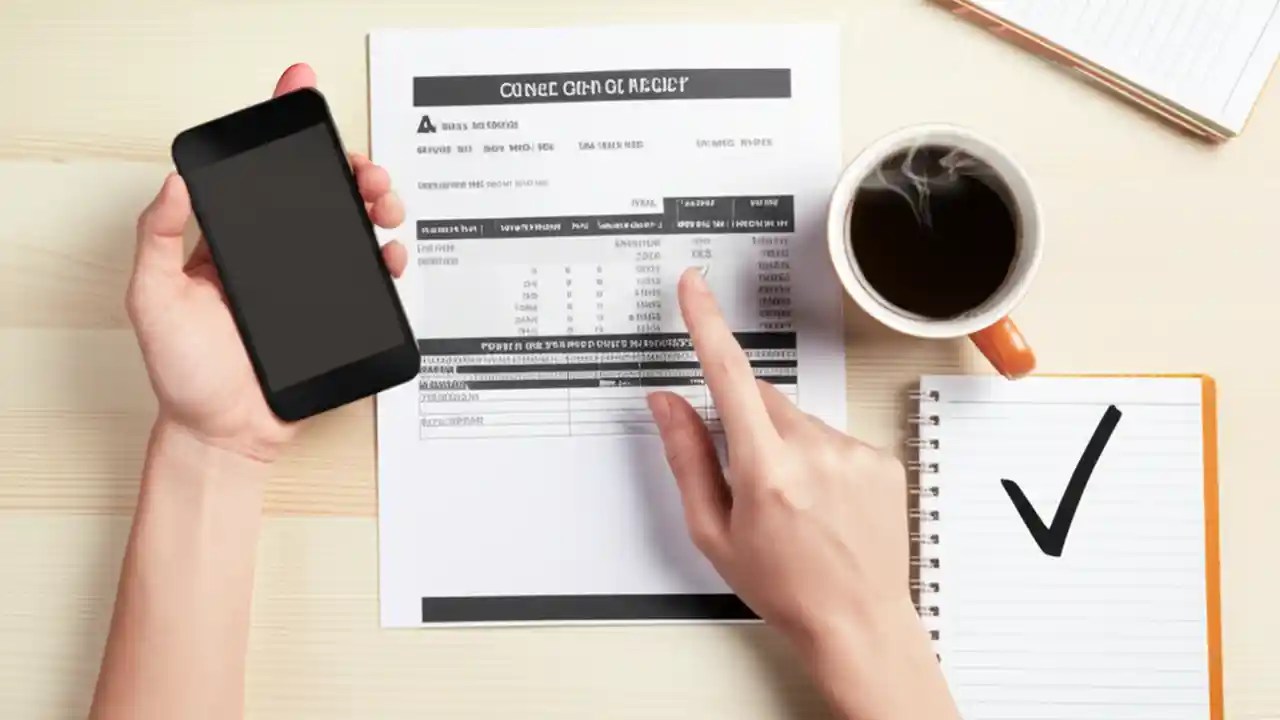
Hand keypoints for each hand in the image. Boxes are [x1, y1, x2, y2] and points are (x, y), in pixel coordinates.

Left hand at [127, 63, 407, 461]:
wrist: (226, 435)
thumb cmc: (184, 375)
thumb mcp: (152, 300)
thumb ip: (157, 240)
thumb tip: (176, 184)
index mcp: (232, 245)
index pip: (263, 178)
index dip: (286, 138)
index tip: (301, 104)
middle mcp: (275, 258)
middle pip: (321, 196)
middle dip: (350, 170)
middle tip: (362, 170)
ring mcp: (310, 285)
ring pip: (352, 230)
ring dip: (374, 205)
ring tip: (382, 203)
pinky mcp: (339, 315)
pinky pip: (369, 279)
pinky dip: (386, 257)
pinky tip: (387, 251)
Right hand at [647, 269, 956, 718]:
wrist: (858, 621)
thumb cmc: (783, 587)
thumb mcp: (713, 532)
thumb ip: (686, 458)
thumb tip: (667, 403)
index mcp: (766, 470)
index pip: (727, 377)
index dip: (707, 324)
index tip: (694, 287)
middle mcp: (814, 452)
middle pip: (763, 399)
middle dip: (746, 423)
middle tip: (748, 478)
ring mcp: (854, 452)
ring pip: (800, 419)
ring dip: (786, 444)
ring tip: (795, 503)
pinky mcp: (881, 458)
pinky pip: (835, 436)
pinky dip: (821, 457)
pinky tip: (825, 502)